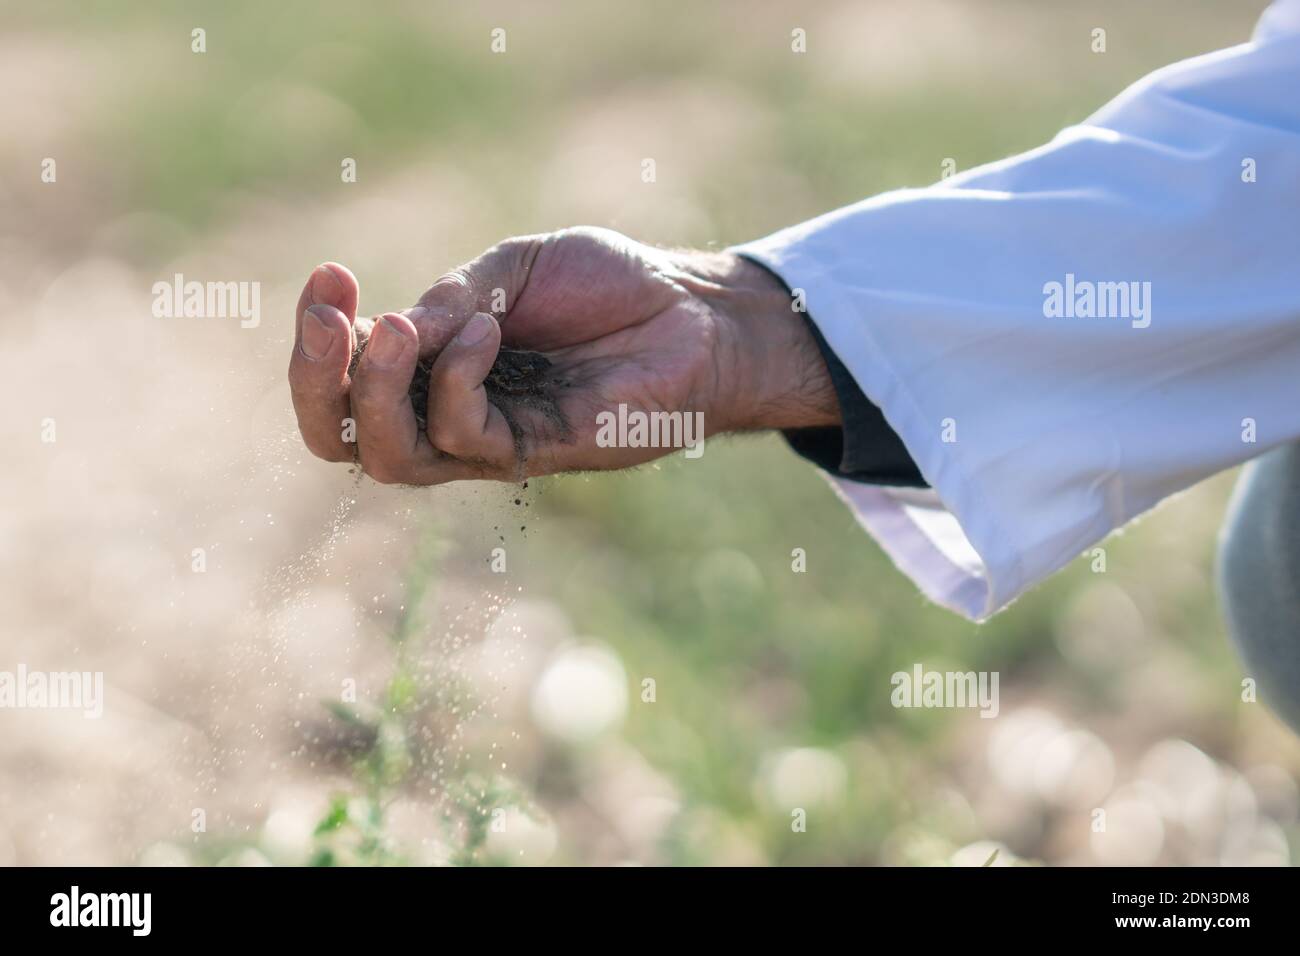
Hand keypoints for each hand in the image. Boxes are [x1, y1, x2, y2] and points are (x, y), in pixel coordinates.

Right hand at [288, 226, 839, 483]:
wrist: (689, 308)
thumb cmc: (606, 284)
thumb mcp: (514, 269)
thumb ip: (452, 299)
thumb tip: (390, 331)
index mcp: (432, 366)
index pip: (342, 383)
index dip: (317, 340)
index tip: (329, 274)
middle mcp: (449, 412)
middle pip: (346, 438)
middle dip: (316, 381)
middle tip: (329, 317)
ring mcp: (493, 439)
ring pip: (395, 458)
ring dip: (378, 391)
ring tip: (399, 328)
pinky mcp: (538, 452)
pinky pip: (469, 439)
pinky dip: (460, 382)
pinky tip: (487, 333)